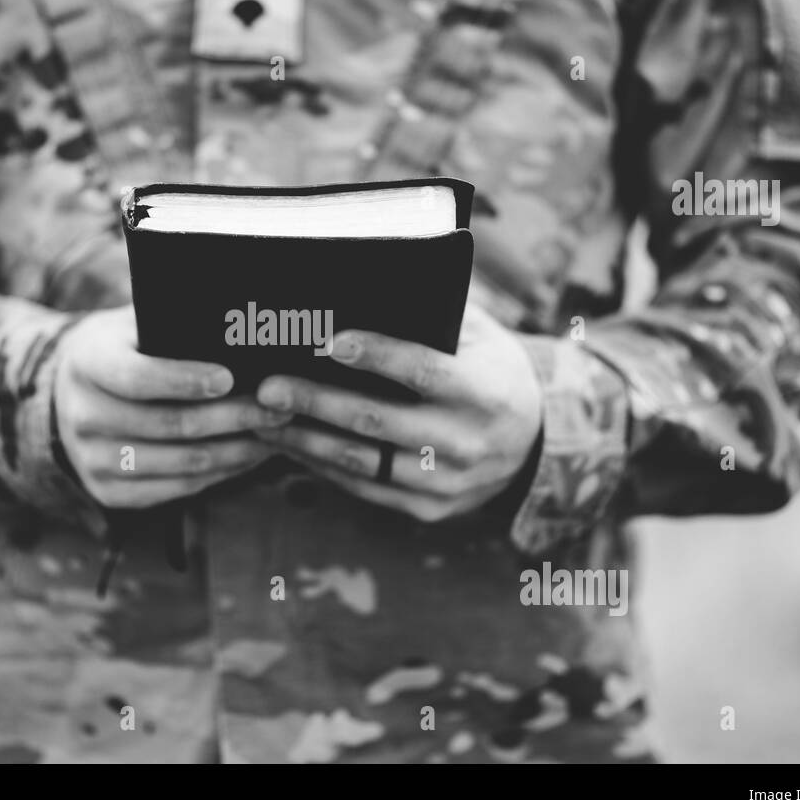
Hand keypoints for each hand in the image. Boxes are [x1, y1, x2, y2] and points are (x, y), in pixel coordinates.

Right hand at [54, 306, 291, 507]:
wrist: (71, 392)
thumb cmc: (124, 347)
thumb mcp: (135, 323)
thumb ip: (172, 322)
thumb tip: (239, 321)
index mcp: (87, 363)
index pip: (136, 377)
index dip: (184, 379)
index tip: (229, 378)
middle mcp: (83, 416)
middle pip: (169, 425)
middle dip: (233, 417)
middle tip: (278, 409)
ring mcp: (93, 460)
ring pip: (181, 463)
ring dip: (236, 451)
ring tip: (275, 433)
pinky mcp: (110, 492)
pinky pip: (178, 489)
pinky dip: (221, 473)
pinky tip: (250, 456)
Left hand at [253, 302, 542, 521]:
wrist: (535, 443)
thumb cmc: (490, 370)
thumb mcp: (481, 336)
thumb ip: (435, 315)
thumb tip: (364, 289)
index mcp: (486, 392)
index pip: (425, 371)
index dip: (376, 355)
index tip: (326, 341)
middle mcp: (467, 443)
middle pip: (378, 421)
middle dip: (316, 402)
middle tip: (267, 387)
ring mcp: (447, 484)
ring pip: (363, 462)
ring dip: (306, 439)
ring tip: (264, 418)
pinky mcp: (428, 510)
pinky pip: (364, 489)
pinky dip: (321, 466)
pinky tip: (291, 444)